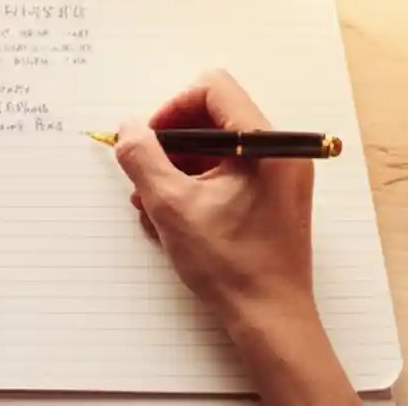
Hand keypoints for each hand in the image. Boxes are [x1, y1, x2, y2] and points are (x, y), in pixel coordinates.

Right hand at [115, 70, 359, 404]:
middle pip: (213, 116)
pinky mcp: (271, 196)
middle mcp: (279, 152)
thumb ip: (143, 157)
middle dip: (170, 141)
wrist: (269, 318)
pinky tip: (170, 214)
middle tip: (145, 172)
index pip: (213, 89)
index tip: (149, 140)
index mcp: (265, 145)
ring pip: (216, 146)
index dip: (172, 108)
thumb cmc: (230, 265)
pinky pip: (227, 171)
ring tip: (150, 200)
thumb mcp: (171, 206)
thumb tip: (128, 128)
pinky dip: (194, 183)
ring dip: (177, 165)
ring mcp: (278, 176)